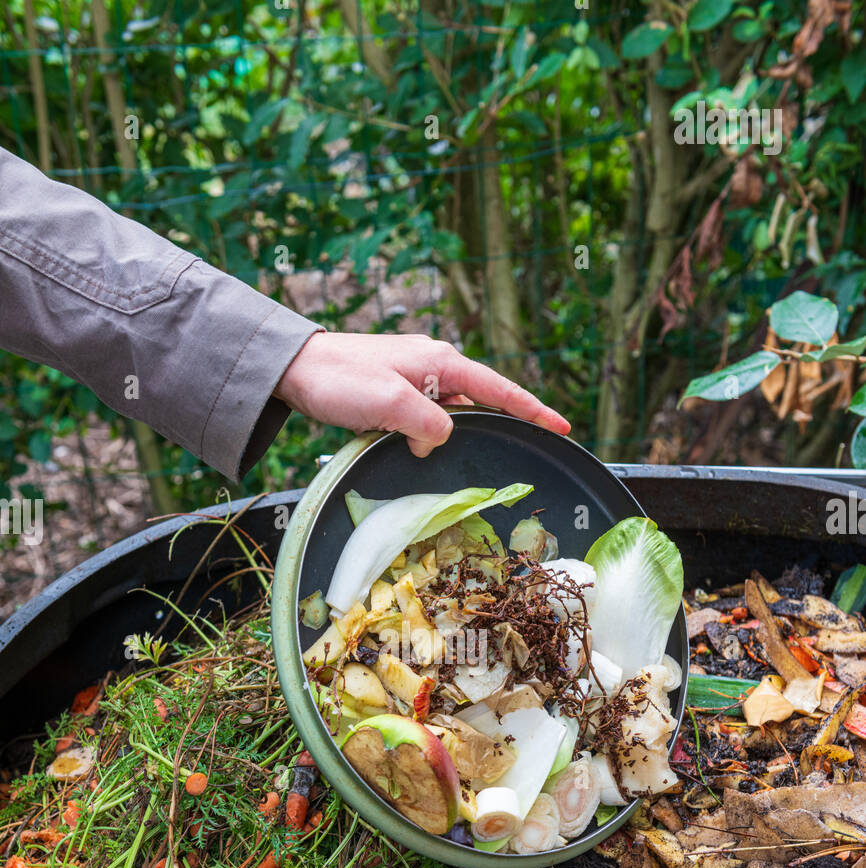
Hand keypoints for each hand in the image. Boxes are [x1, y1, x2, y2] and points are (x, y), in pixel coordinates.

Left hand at [274, 331, 569, 457]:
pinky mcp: (393, 392)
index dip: (533, 410)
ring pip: (448, 414)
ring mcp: (413, 379)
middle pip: (478, 402)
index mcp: (442, 362)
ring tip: (453, 453)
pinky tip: (415, 449)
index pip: (500, 390)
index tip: (561, 427)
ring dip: (448, 435)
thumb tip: (439, 441)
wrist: (294, 368)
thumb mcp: (391, 404)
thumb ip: (428, 425)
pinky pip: (424, 418)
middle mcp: (434, 367)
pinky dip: (426, 434)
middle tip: (517, 450)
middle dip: (495, 425)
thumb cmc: (341, 379)